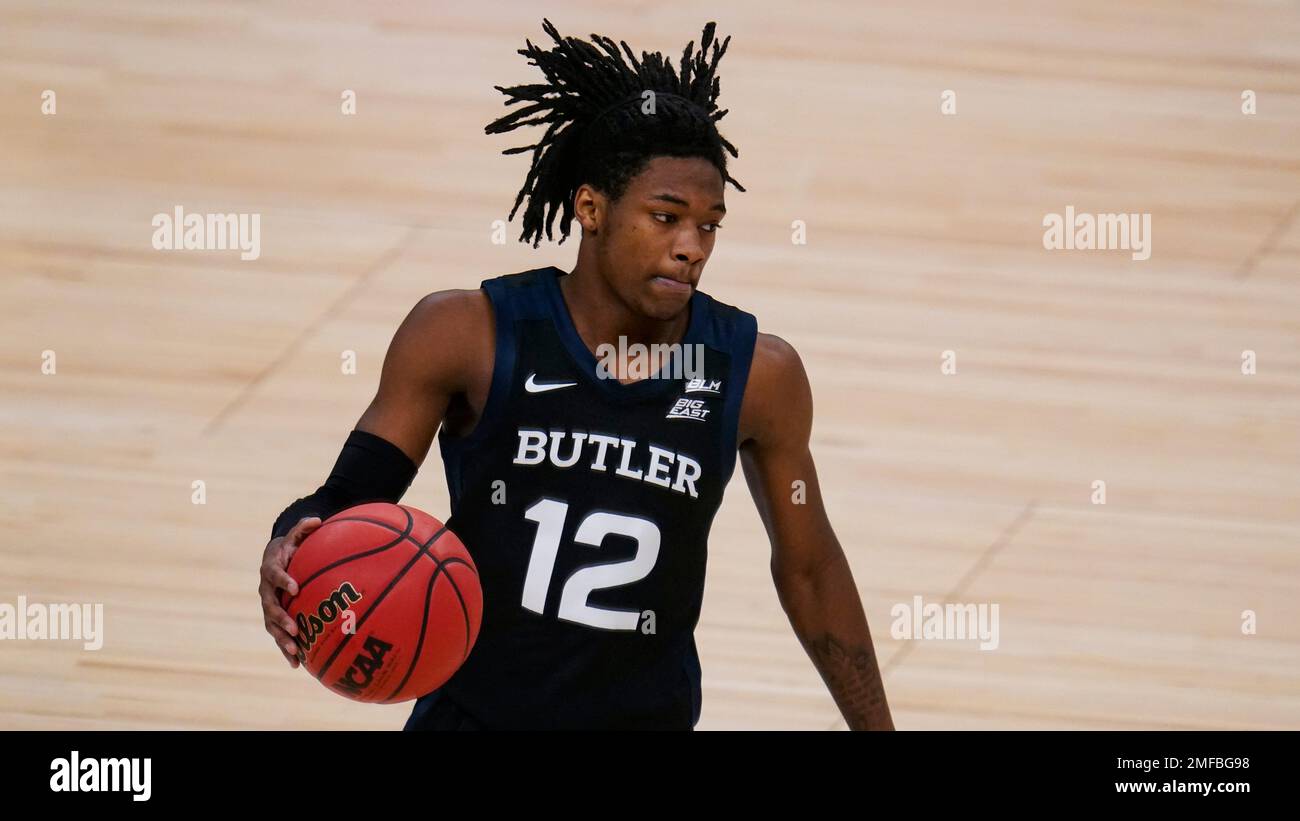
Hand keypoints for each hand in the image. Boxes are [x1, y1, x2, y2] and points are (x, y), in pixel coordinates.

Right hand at [259, 516, 321, 667]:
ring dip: (282, 639)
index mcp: (271, 569)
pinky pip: (277, 635)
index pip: (274, 574)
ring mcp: (268, 605)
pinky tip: (297, 664)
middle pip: (270, 606)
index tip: (295, 588)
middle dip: (281, 618)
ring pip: (271, 625)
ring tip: (295, 651)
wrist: (275, 559)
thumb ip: (304, 527)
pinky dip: (286, 649)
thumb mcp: (295, 535)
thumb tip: (317, 519)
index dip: (283, 581)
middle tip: (294, 628)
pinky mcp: (273, 618)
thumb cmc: (290, 547)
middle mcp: (266, 590)